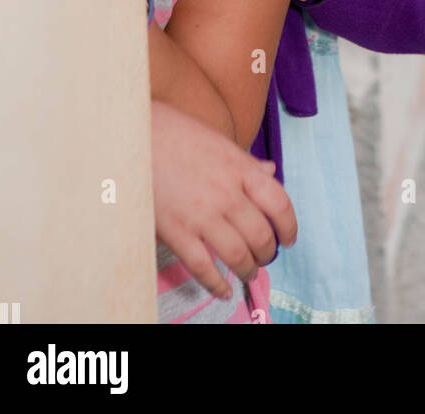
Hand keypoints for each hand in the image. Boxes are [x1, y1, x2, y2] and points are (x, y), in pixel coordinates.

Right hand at [150, 101, 296, 297]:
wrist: (135, 133)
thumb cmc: (178, 135)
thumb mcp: (219, 143)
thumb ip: (246, 163)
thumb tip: (271, 172)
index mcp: (239, 168)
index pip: (279, 202)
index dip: (289, 226)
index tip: (288, 238)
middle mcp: (225, 192)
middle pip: (260, 234)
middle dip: (267, 253)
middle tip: (265, 257)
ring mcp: (201, 214)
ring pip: (236, 254)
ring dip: (247, 270)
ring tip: (248, 273)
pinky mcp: (176, 230)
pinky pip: (202, 267)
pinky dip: (216, 283)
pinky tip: (223, 289)